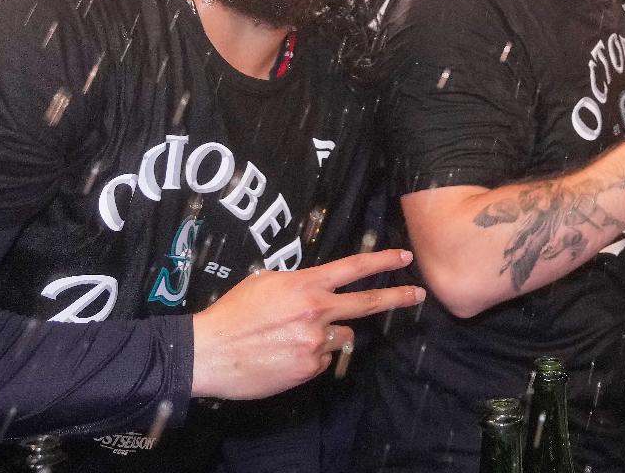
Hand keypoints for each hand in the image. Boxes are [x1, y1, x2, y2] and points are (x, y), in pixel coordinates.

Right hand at [190, 249, 424, 400]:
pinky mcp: (310, 367)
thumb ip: (298, 283)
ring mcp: (315, 341)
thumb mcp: (265, 283)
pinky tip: (284, 355)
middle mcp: (316, 311)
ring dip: (327, 335)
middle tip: (416, 294)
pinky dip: (311, 357)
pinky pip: (323, 359)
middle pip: (367, 303)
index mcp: (305, 285)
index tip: (404, 258)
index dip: (382, 262)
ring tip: (290, 338)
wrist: (208, 353)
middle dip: (397, 297)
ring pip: (341, 335)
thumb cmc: (232, 314)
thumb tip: (318, 288)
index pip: (353, 268)